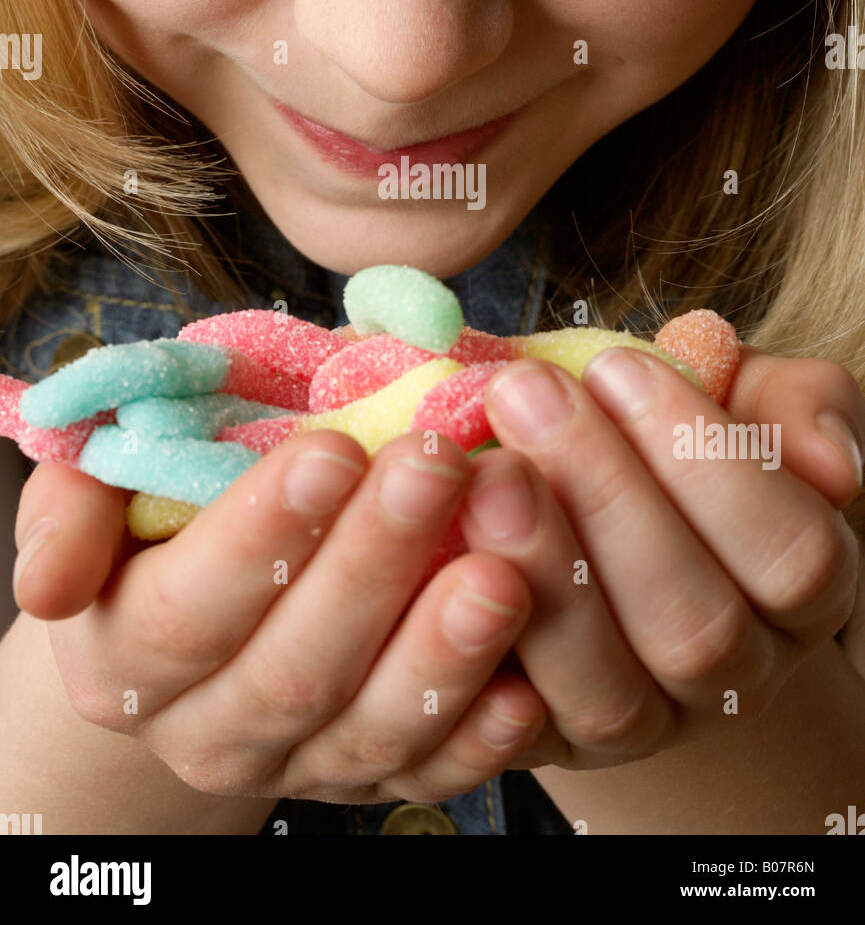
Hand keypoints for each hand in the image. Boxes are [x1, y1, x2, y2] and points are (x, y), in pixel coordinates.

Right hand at [13, 427, 549, 803]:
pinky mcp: (378, 779)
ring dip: (441, 655)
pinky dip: (483, 736)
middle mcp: (208, 732)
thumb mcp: (104, 485)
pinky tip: (529, 682)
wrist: (219, 598)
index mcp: (127, 655)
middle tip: (438, 466)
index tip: (333, 450)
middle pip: (293, 668)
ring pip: (371, 731)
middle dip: (370, 567)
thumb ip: (72, 511)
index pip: (189, 610)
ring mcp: (301, 766)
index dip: (261, 535)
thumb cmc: (171, 507)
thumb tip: (47, 583)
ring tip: (501, 570)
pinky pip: (433, 775)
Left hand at [455, 344, 863, 770]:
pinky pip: (511, 726)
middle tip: (523, 390)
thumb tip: (834, 462)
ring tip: (480, 468)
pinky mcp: (546, 742)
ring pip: (607, 693)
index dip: (708, 462)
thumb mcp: (745, 402)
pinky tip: (437, 552)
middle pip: (696, 626)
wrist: (594, 519)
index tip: (615, 365)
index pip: (791, 554)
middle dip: (606, 499)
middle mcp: (734, 674)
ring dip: (540, 574)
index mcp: (799, 592)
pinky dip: (473, 648)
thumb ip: (799, 407)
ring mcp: (642, 722)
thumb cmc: (670, 441)